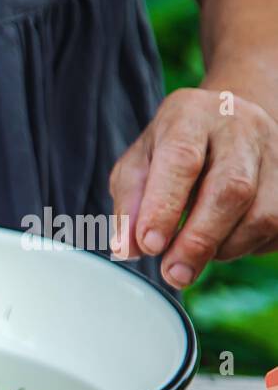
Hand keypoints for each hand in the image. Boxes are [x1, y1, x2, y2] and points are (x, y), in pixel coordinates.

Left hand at [109, 86, 277, 287]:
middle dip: (199, 240)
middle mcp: (241, 127)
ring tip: (194, 253)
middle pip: (231, 189)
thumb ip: (129, 205)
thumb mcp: (137, 166)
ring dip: (224, 247)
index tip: (149, 246)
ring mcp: (276, 152)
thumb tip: (127, 248)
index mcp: (191, 116)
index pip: (181, 159)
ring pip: (262, 215)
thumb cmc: (172, 149)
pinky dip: (248, 247)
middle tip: (174, 274)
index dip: (164, 207)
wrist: (226, 124)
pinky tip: (224, 241)